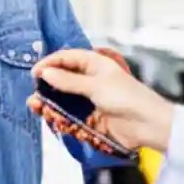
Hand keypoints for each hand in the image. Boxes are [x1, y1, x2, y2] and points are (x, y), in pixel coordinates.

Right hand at [27, 47, 176, 152]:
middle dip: (47, 89)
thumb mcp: (95, 85)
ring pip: (63, 102)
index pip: (67, 59)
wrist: (148, 125)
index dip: (50, 63)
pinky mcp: (91, 120)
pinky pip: (70, 118)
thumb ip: (68, 81)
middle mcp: (90, 81)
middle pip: (61, 82)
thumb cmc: (127, 97)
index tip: (35, 73)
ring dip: (51, 107)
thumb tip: (45, 72)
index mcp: (95, 65)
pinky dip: (62, 120)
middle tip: (35, 97)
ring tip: (40, 110)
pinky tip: (56, 121)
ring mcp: (90, 101)